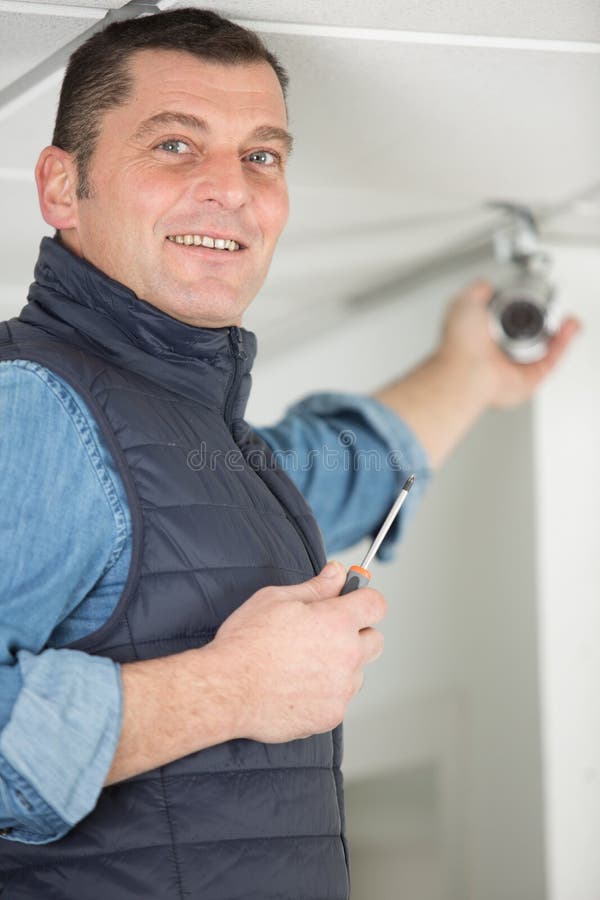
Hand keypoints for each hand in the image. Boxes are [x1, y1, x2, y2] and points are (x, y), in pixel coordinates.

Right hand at [211, 561, 386, 742]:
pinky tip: (298, 686)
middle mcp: (347, 656)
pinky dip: (326, 692)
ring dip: (342, 666)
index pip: (376, 604)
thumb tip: (336, 572)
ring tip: (304, 664)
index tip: (351, 602)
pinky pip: (340, 699)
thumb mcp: (276, 599)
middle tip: (324, 634)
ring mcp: (341, 689)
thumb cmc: (246, 643)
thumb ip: (315, 587)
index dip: (363, 600)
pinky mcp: (331, 715)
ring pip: (357, 672)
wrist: (226, 690)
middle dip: (356, 634)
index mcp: (337, 622)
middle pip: (374, 640)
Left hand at [437, 280, 580, 408]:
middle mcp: (500, 352)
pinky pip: (552, 360)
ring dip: (559, 331)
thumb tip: (486, 286)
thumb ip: (477, 291)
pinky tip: (567, 329)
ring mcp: (515, 366)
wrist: (467, 370)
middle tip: (553, 310)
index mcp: (484, 336)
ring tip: (564, 318)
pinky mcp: (529, 378)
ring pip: (545, 347)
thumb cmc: (460, 343)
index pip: (510, 321)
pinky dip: (563, 344)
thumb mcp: (464, 303)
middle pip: (532, 335)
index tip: (536, 300)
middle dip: (546, 321)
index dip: (524, 310)